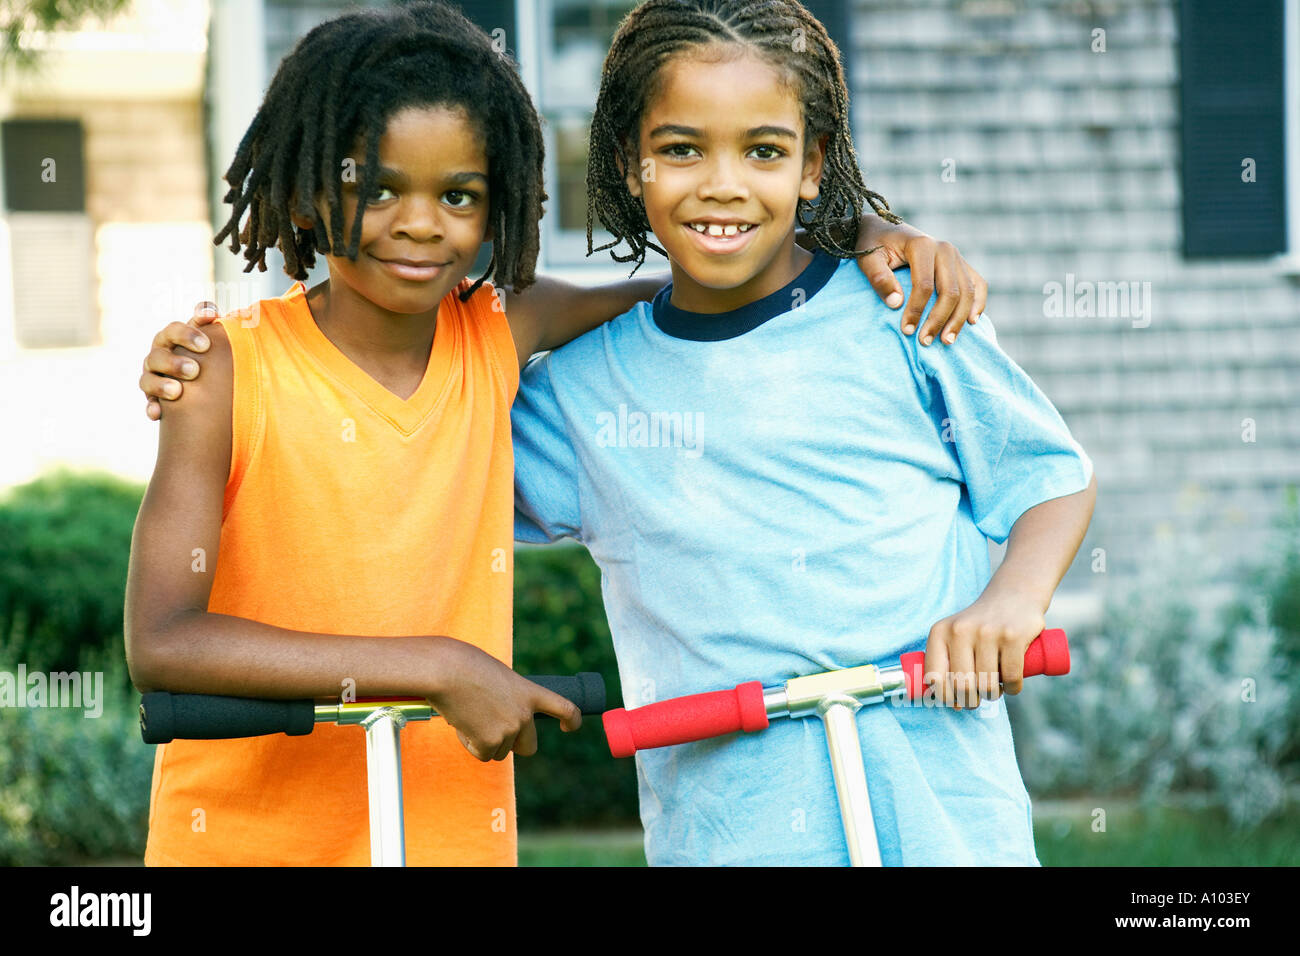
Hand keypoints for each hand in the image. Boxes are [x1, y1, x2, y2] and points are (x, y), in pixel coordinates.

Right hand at [141, 301, 220, 419]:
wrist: (202, 384)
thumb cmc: (209, 356)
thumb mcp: (213, 341)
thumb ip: (216, 327)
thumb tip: (222, 314)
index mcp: (173, 338)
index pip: (175, 330)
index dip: (187, 334)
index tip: (206, 344)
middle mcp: (159, 355)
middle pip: (158, 354)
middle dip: (174, 362)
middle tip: (194, 370)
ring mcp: (153, 376)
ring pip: (147, 378)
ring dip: (161, 385)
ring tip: (177, 391)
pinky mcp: (152, 398)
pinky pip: (149, 403)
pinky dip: (152, 407)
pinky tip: (158, 413)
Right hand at [426, 637, 581, 760]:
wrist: (446, 671)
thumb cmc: (465, 665)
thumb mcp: (498, 676)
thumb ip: (508, 697)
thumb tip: (498, 716)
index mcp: (530, 692)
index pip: (564, 708)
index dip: (571, 720)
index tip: (569, 727)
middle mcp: (525, 714)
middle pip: (529, 746)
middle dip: (513, 744)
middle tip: (492, 731)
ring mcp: (509, 729)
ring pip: (500, 751)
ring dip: (486, 741)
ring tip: (470, 715)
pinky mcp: (490, 742)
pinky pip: (482, 754)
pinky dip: (471, 744)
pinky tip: (463, 724)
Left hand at [853, 214, 987, 346]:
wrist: (884, 230)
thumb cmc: (873, 247)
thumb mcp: (868, 259)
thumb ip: (878, 278)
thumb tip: (896, 303)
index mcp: (922, 245)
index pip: (924, 285)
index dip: (916, 310)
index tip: (906, 331)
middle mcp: (944, 249)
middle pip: (950, 291)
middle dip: (939, 320)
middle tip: (925, 342)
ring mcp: (956, 256)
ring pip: (967, 292)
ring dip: (958, 319)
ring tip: (946, 341)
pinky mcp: (961, 264)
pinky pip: (978, 284)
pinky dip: (978, 303)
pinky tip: (971, 322)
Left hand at [922, 590, 1045, 708]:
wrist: (1013, 595)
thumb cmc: (980, 626)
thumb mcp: (953, 635)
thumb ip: (945, 664)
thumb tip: (952, 704)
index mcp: (940, 632)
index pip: (934, 677)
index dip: (945, 697)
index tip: (956, 701)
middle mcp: (960, 630)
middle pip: (962, 686)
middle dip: (971, 701)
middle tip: (978, 697)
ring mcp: (987, 632)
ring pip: (987, 685)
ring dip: (993, 695)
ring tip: (995, 688)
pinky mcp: (1013, 636)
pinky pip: (1011, 678)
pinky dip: (1012, 688)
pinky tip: (1011, 683)